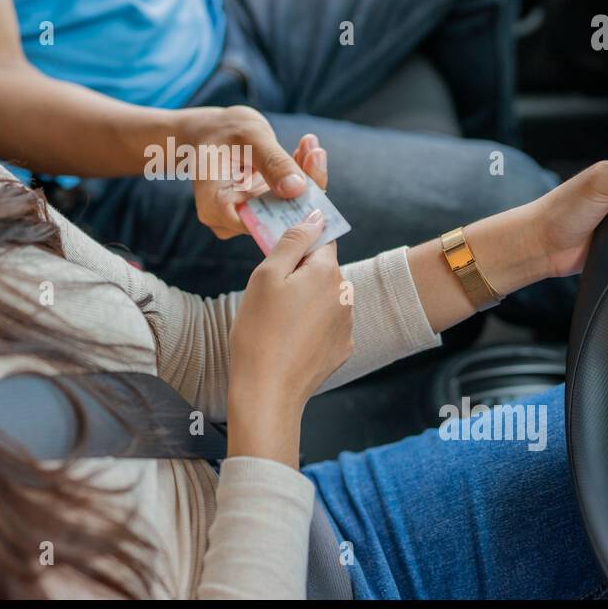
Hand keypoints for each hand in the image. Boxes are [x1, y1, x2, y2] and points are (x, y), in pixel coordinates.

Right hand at [179, 105, 327, 238]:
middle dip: (303, 188)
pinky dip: (301, 179)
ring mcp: (246, 217)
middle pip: (276, 218)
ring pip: (287, 210)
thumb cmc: (223, 130)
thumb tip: (296, 189)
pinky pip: (288, 202)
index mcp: (214, 205)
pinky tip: (306, 152)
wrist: (215, 131)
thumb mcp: (249, 136)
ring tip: (310, 148)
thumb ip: (272, 161)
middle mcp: (229, 219)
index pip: (256, 224)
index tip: (312, 186)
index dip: (288, 214)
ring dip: (305, 179)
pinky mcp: (262, 211)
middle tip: (316, 154)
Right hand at [226, 212, 352, 465]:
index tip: (278, 258)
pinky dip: (310, 327)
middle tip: (269, 297)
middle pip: (322, 270)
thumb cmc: (260, 331)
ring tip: (277, 322)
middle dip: (299, 276)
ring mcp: (347, 324)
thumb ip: (292, 241)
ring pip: (324, 298)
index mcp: (328, 272)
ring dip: (305, 301)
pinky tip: (289, 340)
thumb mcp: (266, 276)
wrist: (268, 392)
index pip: (320, 240)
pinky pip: (326, 324)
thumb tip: (315, 217)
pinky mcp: (342, 348)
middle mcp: (346, 294)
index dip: (298, 244)